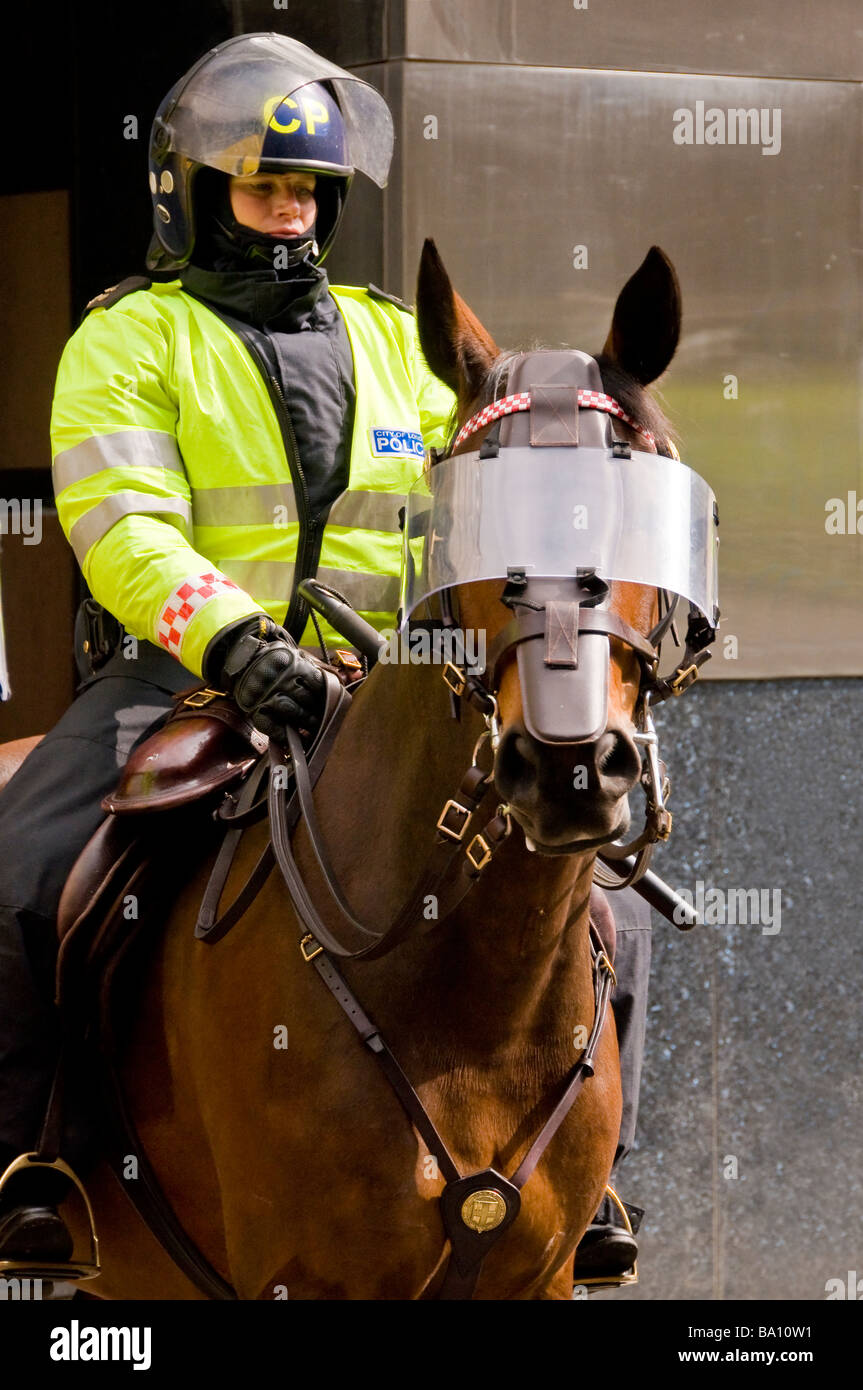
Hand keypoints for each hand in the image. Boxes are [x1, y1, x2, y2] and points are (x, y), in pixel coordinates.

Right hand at [206, 615, 325, 743]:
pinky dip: (282, 735)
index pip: (317, 682)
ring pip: (291, 712)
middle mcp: (278, 679)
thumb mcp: (296, 657)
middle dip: (319, 711)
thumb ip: (317, 669)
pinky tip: (292, 738)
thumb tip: (346, 681)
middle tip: (327, 720)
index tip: (333, 703)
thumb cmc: (277, 663)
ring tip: (314, 727)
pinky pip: (270, 726)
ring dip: (305, 722)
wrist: (244, 662)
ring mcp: (265, 694)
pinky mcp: (253, 709)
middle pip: (306, 699)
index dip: (327, 695)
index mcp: (291, 663)